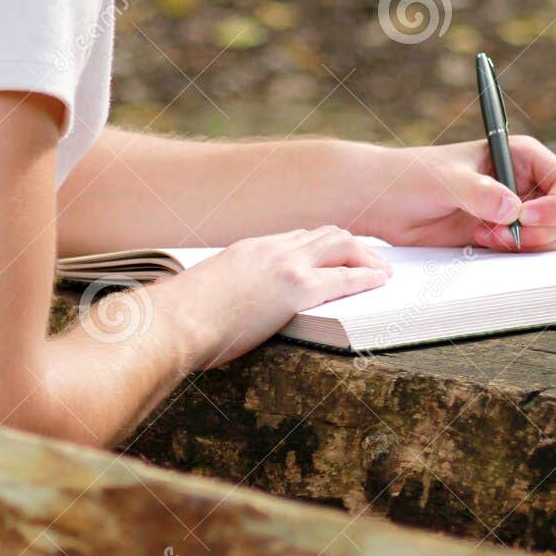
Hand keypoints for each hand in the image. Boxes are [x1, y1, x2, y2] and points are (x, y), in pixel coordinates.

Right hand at [150, 226, 391, 369]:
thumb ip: (226, 291)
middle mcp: (271, 248)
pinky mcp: (294, 289)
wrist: (172, 322)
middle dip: (355, 245)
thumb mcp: (207, 292)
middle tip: (372, 260)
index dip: (325, 245)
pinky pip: (343, 279)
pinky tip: (381, 282)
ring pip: (340, 246)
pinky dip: (368, 277)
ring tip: (383, 272)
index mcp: (249, 248)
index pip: (299, 237)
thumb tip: (223, 308)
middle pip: (326, 234)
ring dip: (367, 257)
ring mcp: (284, 265)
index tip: (339, 254)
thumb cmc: (180, 318)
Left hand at [356, 136, 555, 252]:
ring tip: (487, 236)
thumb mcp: (444, 180)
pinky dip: (515, 254)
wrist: (386, 202)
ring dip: (529, 245)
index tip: (524, 217)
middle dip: (542, 230)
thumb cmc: (413, 177)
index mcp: (522, 156)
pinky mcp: (504, 235)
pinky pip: (531, 251)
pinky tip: (481, 242)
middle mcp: (526, 183)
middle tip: (500, 233)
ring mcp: (517, 211)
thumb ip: (479, 193)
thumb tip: (513, 209)